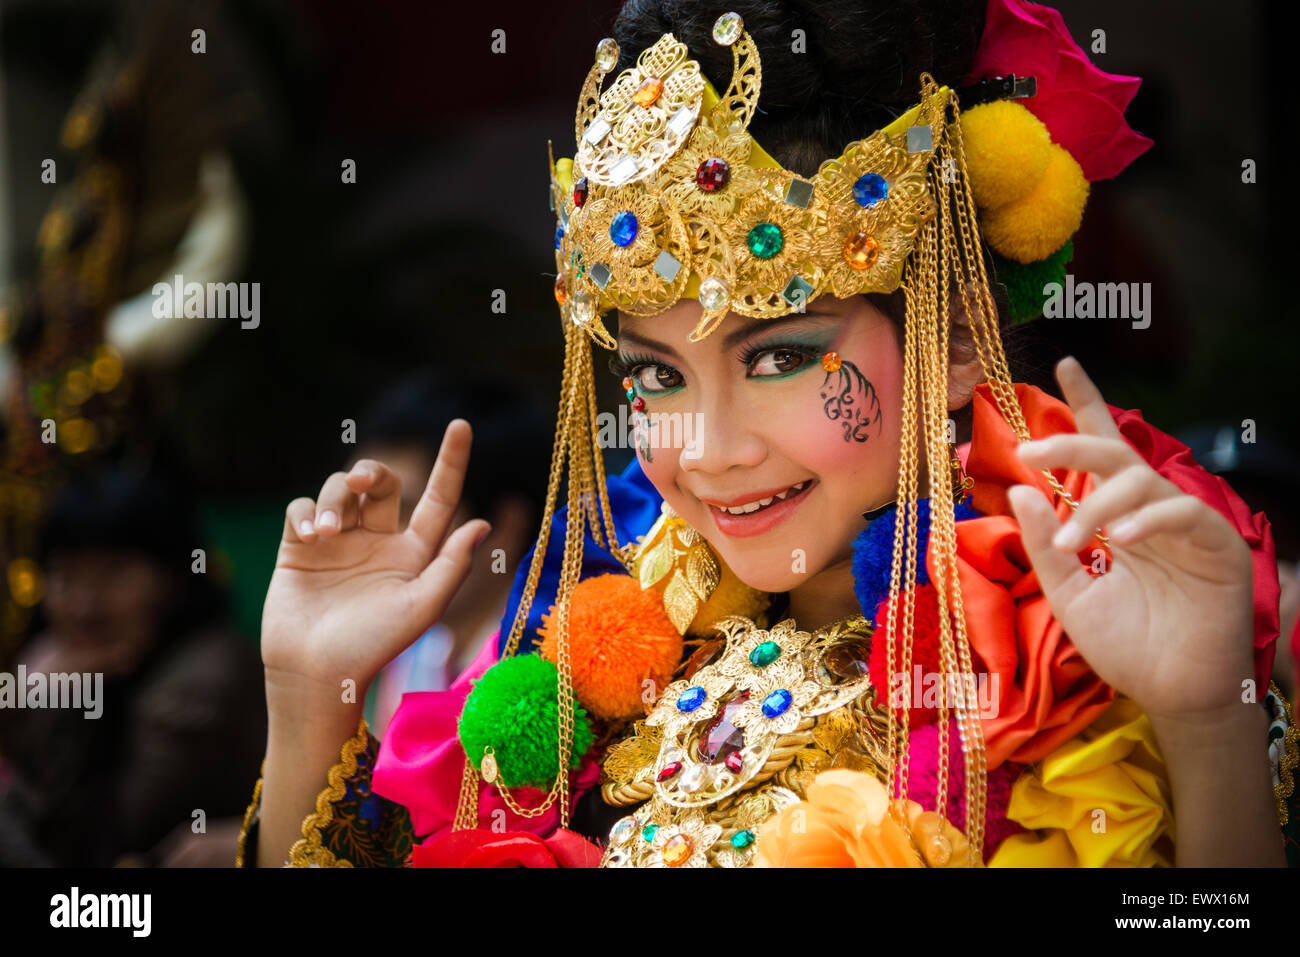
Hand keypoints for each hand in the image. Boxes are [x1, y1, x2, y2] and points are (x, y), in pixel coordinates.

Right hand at [260, 419, 490, 696]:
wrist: (315, 674)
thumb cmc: (374, 647)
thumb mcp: (422, 607)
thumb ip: (451, 566)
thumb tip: (481, 523)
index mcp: (415, 554)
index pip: (439, 498)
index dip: (451, 461)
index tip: (461, 424)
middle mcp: (378, 542)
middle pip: (382, 483)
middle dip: (371, 470)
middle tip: (360, 480)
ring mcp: (338, 543)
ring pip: (339, 490)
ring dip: (334, 497)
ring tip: (326, 531)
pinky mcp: (299, 548)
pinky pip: (301, 509)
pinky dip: (305, 512)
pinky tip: (309, 535)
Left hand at [1006, 357, 1254, 723]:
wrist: (1170, 694)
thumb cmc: (1125, 644)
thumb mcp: (1068, 592)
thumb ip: (1044, 542)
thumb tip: (1020, 488)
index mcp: (1115, 515)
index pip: (1101, 450)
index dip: (1086, 406)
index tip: (1064, 366)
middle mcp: (1148, 510)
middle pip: (1114, 454)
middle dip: (1071, 444)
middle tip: (1031, 450)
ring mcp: (1185, 524)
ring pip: (1142, 481)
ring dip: (1099, 504)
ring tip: (1077, 539)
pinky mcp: (1216, 544)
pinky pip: (1183, 513)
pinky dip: (1148, 521)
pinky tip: (1121, 539)